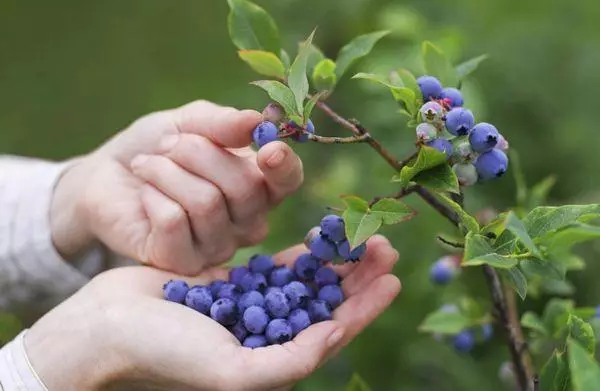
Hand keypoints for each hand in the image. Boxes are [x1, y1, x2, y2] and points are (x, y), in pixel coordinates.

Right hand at [25, 236, 400, 390]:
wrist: (109, 326)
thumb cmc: (165, 355)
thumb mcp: (230, 372)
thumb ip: (288, 362)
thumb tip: (335, 337)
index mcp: (272, 362)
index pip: (332, 333)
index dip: (365, 308)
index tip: (394, 279)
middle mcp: (267, 335)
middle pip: (325, 303)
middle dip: (358, 277)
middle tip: (385, 246)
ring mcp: (251, 307)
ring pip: (306, 281)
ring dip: (334, 260)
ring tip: (361, 236)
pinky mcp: (233, 283)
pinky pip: (275, 266)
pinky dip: (298, 253)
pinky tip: (319, 237)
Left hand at [51, 100, 303, 273]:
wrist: (106, 176)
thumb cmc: (156, 148)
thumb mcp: (189, 122)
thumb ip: (223, 123)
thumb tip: (257, 121)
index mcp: (258, 186)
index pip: (288, 181)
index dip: (284, 166)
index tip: (267, 148)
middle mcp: (246, 222)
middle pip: (244, 187)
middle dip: (198, 153)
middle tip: (167, 145)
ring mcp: (217, 247)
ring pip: (206, 202)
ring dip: (167, 171)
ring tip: (147, 166)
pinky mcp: (182, 262)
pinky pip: (174, 221)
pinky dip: (152, 195)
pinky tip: (144, 196)